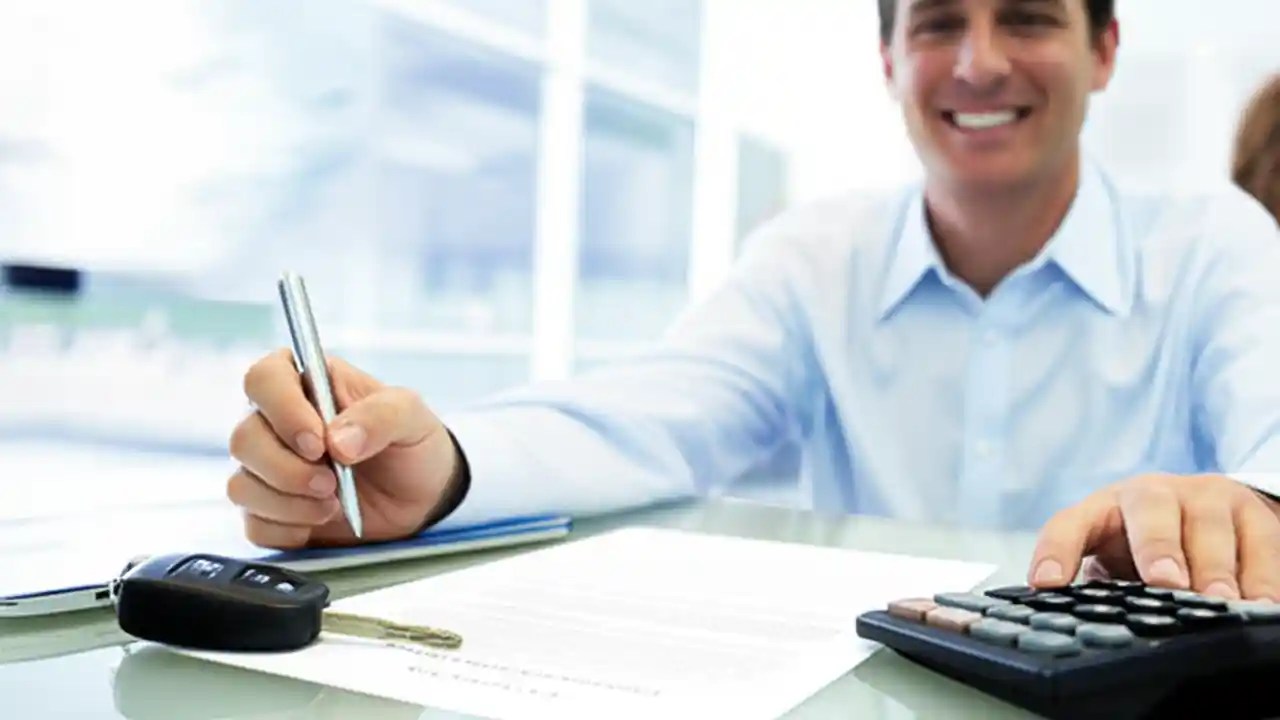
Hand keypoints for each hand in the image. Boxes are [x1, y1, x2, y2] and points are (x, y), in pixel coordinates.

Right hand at [228, 349, 459, 548]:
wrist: (423, 497)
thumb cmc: (412, 443)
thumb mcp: (412, 417)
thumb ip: (381, 417)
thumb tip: (338, 441)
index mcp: (306, 384)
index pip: (264, 379)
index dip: (282, 410)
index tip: (317, 441)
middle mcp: (277, 423)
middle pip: (244, 439)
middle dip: (288, 469)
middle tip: (332, 483)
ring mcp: (268, 470)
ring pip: (241, 486)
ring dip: (289, 503)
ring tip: (334, 504)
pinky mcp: (271, 512)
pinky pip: (254, 525)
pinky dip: (288, 530)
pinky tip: (322, 522)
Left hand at [1028, 473, 1279, 600]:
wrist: (1214, 516)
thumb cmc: (1148, 546)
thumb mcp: (1119, 561)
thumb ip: (1105, 586)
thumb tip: (1085, 625)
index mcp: (1106, 508)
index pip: (1070, 523)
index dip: (1056, 550)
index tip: (1046, 582)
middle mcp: (1153, 494)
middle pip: (1150, 508)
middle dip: (1156, 545)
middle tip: (1163, 582)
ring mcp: (1206, 499)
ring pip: (1210, 524)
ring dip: (1214, 566)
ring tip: (1217, 601)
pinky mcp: (1252, 514)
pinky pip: (1261, 543)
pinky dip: (1262, 576)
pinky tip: (1259, 604)